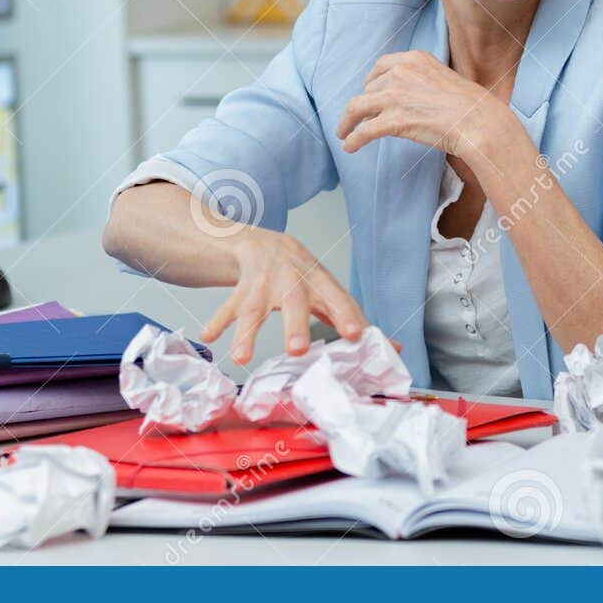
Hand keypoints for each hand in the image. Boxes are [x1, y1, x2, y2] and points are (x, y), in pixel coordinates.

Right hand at [199, 229, 367, 364]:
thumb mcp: (330, 293)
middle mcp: (292, 281)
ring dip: (246, 333)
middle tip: (297, 350)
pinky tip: (208, 338)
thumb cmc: (305, 277)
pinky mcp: (240, 289)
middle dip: (295, 325)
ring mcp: (263, 284)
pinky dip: (217, 323)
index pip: (337, 299)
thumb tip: (395, 351)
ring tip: (240, 358)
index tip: (356, 335)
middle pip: (294, 302)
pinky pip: (227, 307)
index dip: (346, 316)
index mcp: (320, 283)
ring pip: (253, 308)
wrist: (264, 244)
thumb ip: (356, 321)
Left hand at [335, 51, 512, 157]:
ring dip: (346, 122)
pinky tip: (349, 147)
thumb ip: (424, 80)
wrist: (480, 122)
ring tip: (343, 133)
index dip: (371, 81)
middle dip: (363, 104)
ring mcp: (395, 97)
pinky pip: (364, 131)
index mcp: (414, 59)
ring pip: (357, 107)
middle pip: (369, 88)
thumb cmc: (471, 105)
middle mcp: (401, 73)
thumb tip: (413, 95)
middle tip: (361, 117)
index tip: (369, 92)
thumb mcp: (445, 77)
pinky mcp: (394, 121)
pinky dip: (353, 139)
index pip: (381, 66)